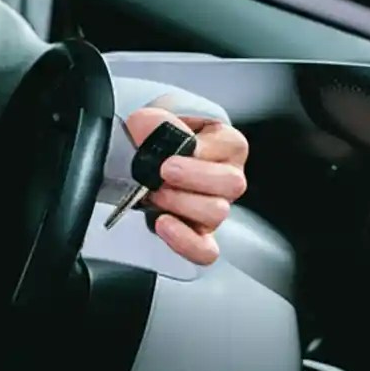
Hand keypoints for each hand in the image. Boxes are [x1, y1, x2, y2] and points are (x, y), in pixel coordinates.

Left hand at [124, 107, 248, 265]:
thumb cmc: (156, 138)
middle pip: (231, 185)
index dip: (197, 156)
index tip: (168, 160)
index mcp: (227, 144)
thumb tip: (153, 125)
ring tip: (155, 194)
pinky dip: (185, 241)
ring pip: (216, 214)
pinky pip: (205, 250)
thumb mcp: (156, 120)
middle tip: (161, 175)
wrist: (138, 160)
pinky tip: (164, 225)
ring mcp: (216, 208)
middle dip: (190, 180)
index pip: (231, 149)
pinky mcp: (199, 235)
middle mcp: (228, 178)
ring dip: (180, 204)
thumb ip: (155, 121)